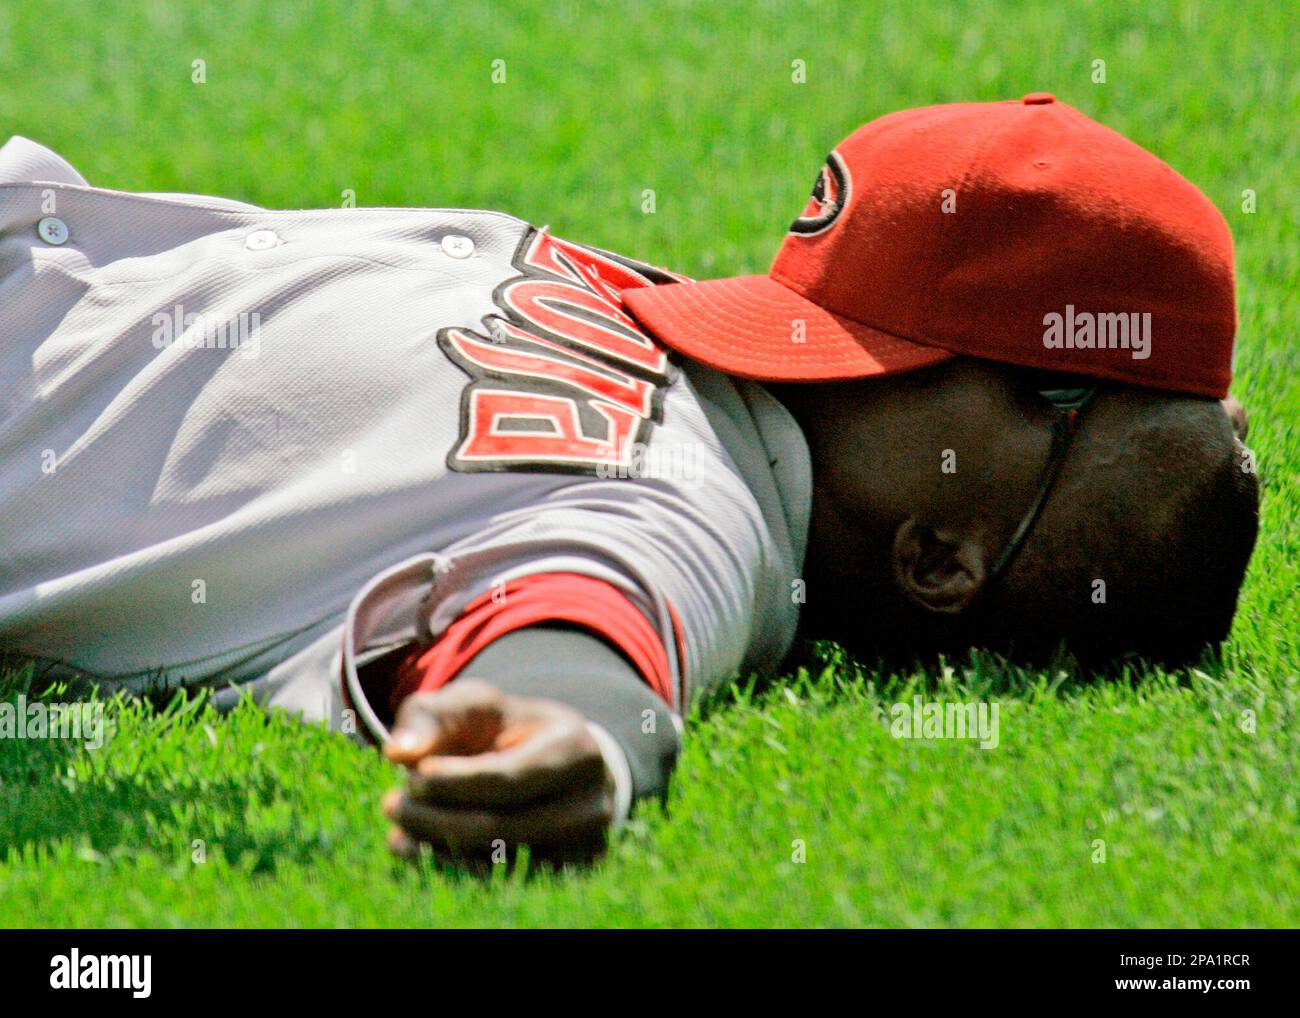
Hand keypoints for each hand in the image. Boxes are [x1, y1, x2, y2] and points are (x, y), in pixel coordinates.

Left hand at [382, 678, 616, 868]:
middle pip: (502, 827)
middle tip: (391, 803)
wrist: (551, 761)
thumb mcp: (471, 704)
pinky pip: (501, 884)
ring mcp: (582, 847)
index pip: (510, 777)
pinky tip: (421, 847)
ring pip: (499, 864)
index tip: (413, 775)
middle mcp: (590, 804)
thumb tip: (398, 754)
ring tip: (400, 825)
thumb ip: (430, 717)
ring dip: (438, 847)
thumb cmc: (505, 728)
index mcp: (576, 750)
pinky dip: (453, 868)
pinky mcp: (564, 876)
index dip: (456, 782)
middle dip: (436, 818)